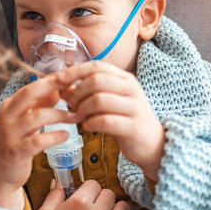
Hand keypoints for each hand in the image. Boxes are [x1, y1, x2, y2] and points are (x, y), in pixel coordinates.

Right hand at [0, 73, 78, 209]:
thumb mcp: (26, 121)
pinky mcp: (15, 151)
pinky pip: (37, 140)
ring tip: (77, 117)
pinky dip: (53, 137)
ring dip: (61, 115)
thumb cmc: (15, 144)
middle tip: (78, 86)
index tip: (76, 74)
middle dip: (56, 86)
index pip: (34, 85)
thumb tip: (60, 89)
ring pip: (37, 116)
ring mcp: (10, 133)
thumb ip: (40, 105)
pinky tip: (65, 136)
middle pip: (31, 93)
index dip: (55, 78)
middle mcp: (7, 115)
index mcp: (11, 105)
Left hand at [55, 62, 165, 182]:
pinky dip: (91, 123)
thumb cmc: (126, 120)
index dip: (74, 71)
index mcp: (125, 79)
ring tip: (79, 118)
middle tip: (70, 104)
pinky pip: (105, 121)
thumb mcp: (111, 101)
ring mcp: (134, 107)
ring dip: (82, 109)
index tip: (57, 79)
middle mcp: (132, 89)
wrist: (153, 143)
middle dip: (77, 92)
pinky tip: (88, 127)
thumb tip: (63, 87)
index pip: (97, 66)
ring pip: (99, 100)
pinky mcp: (133, 127)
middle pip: (96, 80)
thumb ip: (90, 92)